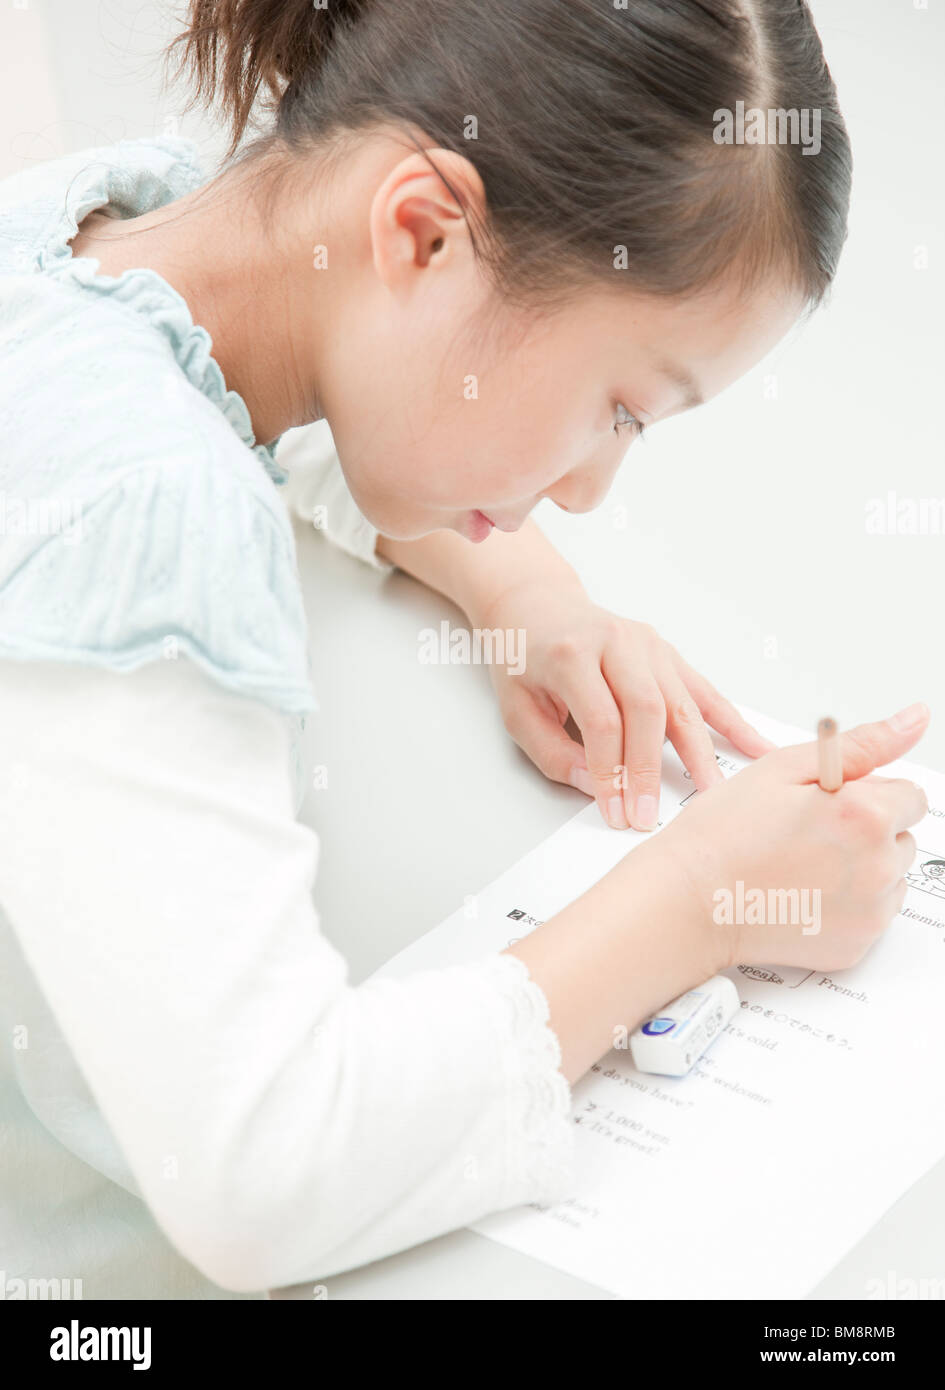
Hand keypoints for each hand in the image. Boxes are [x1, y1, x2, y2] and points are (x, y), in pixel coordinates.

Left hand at [476, 579, 775, 830]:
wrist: (538, 609)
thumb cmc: (526, 662)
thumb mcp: (517, 710)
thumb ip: (552, 754)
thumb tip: (594, 786)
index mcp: (572, 653)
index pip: (602, 721)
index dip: (611, 771)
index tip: (615, 811)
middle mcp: (616, 642)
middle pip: (647, 710)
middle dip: (651, 769)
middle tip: (651, 815)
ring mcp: (648, 645)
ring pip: (681, 702)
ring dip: (699, 753)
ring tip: (714, 795)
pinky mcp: (668, 654)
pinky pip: (705, 691)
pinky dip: (732, 722)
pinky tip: (757, 748)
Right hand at [651, 703, 930, 971]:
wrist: (687, 902)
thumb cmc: (723, 834)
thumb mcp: (784, 769)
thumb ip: (860, 746)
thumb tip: (915, 720)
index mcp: (865, 815)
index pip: (911, 797)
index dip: (868, 793)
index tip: (831, 804)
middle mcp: (877, 866)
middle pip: (901, 837)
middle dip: (867, 831)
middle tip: (807, 834)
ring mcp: (870, 912)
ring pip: (890, 877)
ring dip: (861, 867)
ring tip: (803, 865)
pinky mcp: (856, 945)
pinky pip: (872, 915)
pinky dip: (848, 905)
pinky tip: (803, 894)